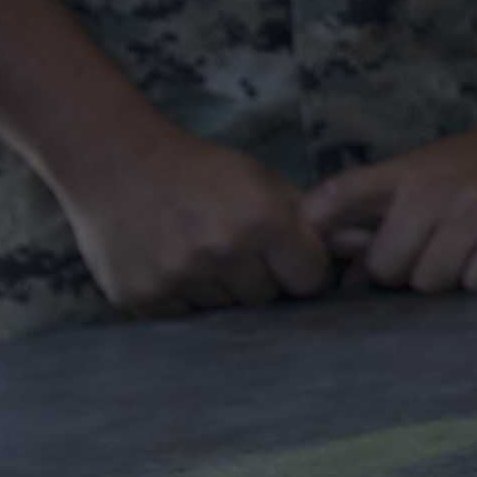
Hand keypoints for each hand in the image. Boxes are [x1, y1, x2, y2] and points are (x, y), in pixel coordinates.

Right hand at [55, 129, 335, 319]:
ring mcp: (179, 278)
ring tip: (194, 249)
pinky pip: (184, 317)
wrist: (111, 159)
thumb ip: (313, 218)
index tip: (279, 251)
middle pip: (266, 298)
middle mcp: (222, 252)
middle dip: (257, 278)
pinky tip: (168, 260)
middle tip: (228, 245)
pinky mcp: (143, 298)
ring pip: (225, 311)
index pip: (308, 279)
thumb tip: (364, 245)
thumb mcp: (260, 181)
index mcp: (261, 220)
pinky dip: (181, 296)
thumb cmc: (197, 169)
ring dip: (218, 289)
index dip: (297, 266)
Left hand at [300, 110, 476, 297]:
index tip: (312, 251)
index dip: (314, 227)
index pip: (339, 195)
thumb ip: (383, 215)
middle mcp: (433, 190)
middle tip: (430, 253)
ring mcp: (472, 212)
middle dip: (403, 272)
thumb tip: (348, 275)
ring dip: (446, 280)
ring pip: (429, 283)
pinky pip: (475, 287)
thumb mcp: (427, 171)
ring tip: (467, 251)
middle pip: (386, 266)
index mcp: (406, 171)